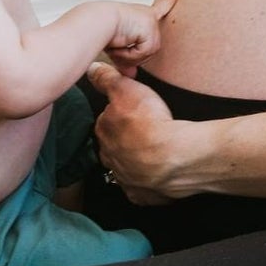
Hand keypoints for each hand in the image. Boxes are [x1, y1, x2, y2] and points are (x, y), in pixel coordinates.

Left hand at [88, 61, 190, 204]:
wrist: (174, 157)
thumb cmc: (151, 123)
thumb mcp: (127, 89)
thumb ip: (107, 79)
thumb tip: (92, 70)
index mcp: (105, 133)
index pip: (106, 122)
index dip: (119, 116)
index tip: (132, 113)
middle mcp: (110, 158)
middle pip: (114, 147)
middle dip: (124, 141)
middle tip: (144, 133)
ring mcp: (125, 179)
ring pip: (126, 168)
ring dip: (135, 162)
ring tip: (152, 154)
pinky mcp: (142, 196)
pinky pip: (141, 189)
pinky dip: (147, 183)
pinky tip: (159, 174)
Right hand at [101, 0, 178, 77]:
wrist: (94, 22)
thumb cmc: (100, 31)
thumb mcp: (117, 49)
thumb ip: (127, 61)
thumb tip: (131, 74)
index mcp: (141, 15)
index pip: (159, 9)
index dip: (169, 1)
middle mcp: (148, 15)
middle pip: (150, 49)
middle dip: (133, 55)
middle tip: (116, 47)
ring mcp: (151, 20)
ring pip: (148, 53)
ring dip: (130, 55)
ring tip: (116, 45)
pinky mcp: (150, 25)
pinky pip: (144, 52)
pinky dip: (130, 54)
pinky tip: (120, 44)